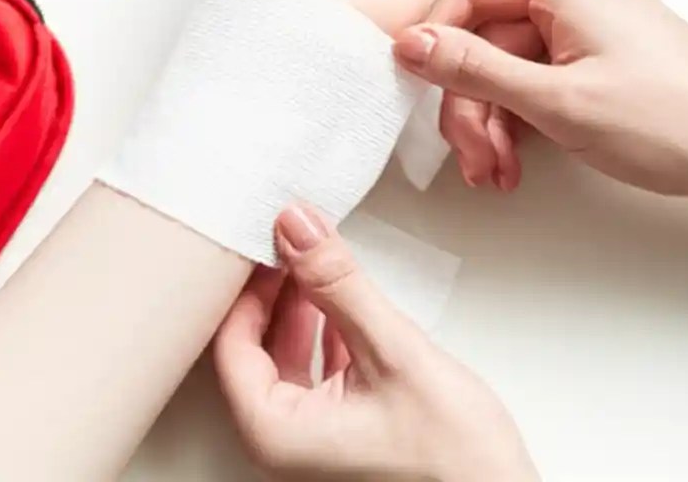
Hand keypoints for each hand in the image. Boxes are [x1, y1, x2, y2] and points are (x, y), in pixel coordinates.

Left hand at [215, 203, 534, 481]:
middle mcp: (285, 440)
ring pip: (286, 356)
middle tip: (292, 242)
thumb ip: (340, 284)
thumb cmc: (455, 459)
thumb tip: (298, 229)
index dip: (248, 287)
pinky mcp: (341, 431)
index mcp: (276, 432)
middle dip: (275, 292)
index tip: (267, 243)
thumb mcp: (393, 351)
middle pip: (255, 347)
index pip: (232, 342)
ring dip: (301, 308)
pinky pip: (314, 371)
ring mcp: (312, 438)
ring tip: (318, 263)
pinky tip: (342, 305)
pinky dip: (325, 333)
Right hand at [392, 0, 687, 197]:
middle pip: (490, 43)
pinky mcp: (609, 72)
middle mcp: (581, 3)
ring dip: (496, 124)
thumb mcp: (556, 99)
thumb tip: (411, 43)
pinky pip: (544, 88)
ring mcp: (597, 38)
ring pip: (514, 72)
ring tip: (498, 173)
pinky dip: (525, 126)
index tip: (417, 87)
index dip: (438, 44)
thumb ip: (475, 69)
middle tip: (473, 158)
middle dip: (472, 104)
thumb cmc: (676, 120)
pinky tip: (519, 165)